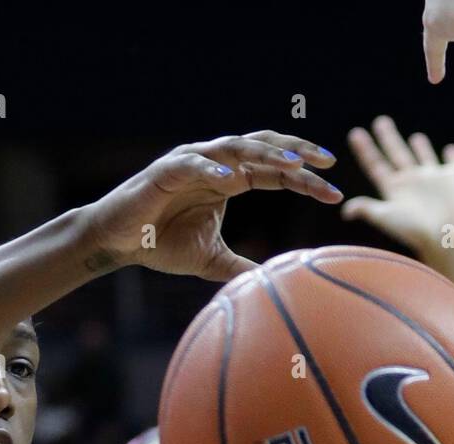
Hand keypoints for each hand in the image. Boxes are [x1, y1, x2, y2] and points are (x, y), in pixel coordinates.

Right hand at [82, 132, 339, 281]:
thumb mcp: (211, 260)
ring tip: (293, 163)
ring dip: (265, 153)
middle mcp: (215, 163)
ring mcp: (191, 161)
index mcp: (229, 179)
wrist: (118, 243)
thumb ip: (242, 267)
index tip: (335, 192)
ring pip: (235, 148)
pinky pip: (192, 164)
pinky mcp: (166, 170)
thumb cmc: (160, 244)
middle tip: (329, 162)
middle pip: (264, 148)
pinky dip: (211, 167)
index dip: (305, 180)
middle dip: (298, 152)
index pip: (275, 173)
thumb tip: (273, 285)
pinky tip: (231, 177)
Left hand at [342, 117, 453, 257]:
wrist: (443, 237)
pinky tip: (451, 149)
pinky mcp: (453, 181)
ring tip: (415, 136)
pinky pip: (453, 165)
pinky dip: (453, 157)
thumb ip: (366, 209)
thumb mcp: (386, 217)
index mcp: (393, 188)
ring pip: (423, 158)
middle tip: (380, 120)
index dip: (365, 149)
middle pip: (396, 154)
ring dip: (420, 148)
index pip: (375, 164)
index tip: (355, 133)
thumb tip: (345, 210)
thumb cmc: (413, 230)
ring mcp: (432, 181)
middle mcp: (411, 182)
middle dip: (388, 137)